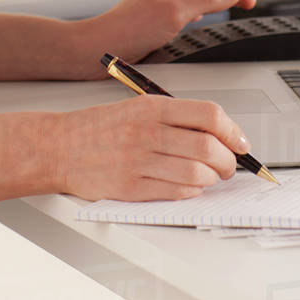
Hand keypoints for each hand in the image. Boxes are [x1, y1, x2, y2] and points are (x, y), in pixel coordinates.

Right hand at [52, 95, 249, 201]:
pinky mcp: (131, 187)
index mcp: (152, 107)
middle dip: (228, 161)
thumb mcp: (137, 107)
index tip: (240, 142)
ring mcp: (139, 161)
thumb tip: (217, 133)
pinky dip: (192, 192)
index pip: (208, 114)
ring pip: (196, 173)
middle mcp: (147, 131)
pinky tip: (190, 188)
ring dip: (211, 179)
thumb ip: (174, 118)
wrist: (59, 146)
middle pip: (207, 146)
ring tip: (210, 178)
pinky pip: (175, 193)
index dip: (232, 131)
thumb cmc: (100, 127)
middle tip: (229, 166)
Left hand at [84, 0, 256, 71]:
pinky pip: (188, 8)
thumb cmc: (130, 29)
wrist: (103, 48)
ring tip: (235, 7)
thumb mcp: (176, 13)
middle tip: (248, 1)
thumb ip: (207, 1)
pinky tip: (205, 18)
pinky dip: (203, 10)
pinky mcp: (159, 19)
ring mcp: (163, 2)